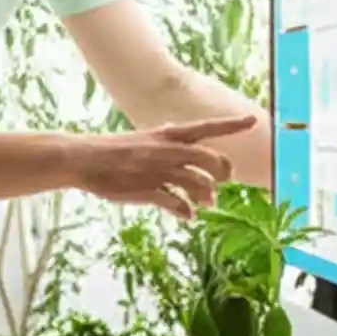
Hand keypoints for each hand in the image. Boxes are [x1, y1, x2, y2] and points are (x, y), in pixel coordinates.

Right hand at [73, 114, 255, 217]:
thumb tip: (183, 150)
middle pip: (213, 160)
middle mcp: (168, 151)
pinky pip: (179, 204)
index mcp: (166, 135)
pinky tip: (187, 215)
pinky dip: (187, 211)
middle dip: (223, 172)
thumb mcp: (144, 141)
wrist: (83, 159)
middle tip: (221, 181)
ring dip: (207, 196)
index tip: (253, 120)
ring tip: (205, 202)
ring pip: (201, 185)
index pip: (206, 126)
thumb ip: (168, 148)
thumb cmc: (112, 151)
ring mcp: (160, 171)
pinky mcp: (149, 190)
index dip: (232, 124)